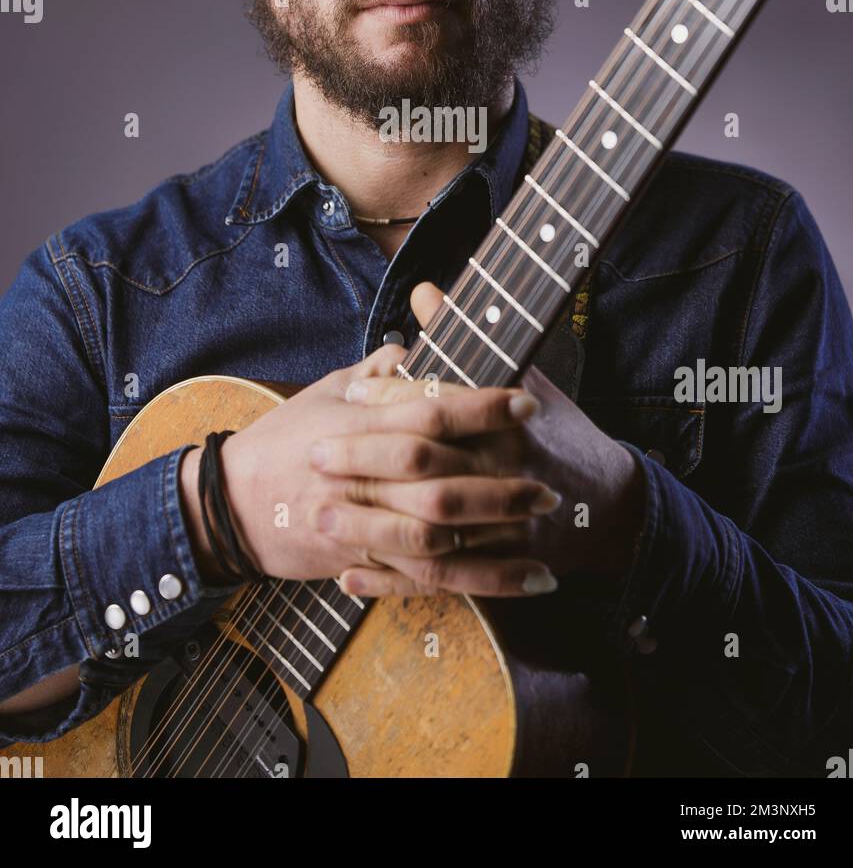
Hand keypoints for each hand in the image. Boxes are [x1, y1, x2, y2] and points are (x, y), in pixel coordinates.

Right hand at [207, 344, 558, 591]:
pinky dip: (476, 585)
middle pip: (437, 484)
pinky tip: (521, 583)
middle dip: (498, 486)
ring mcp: (359, 527)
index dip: (481, 409)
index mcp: (359, 424)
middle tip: (547, 484)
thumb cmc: (286, 437)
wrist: (229, 503)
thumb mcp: (327, 388)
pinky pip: (423, 583)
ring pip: (433, 543)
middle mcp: (361, 478)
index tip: (526, 404)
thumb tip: (423, 342)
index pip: (428, 412)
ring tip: (541, 535)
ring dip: (494, 541)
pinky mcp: (361, 565)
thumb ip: (381, 368)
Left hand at [329, 283, 645, 597]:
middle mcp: (506, 474)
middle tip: (315, 453)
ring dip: (367, 527)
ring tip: (316, 515)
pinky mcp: (496, 569)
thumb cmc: (556, 431)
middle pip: (422, 466)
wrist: (607, 505)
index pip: (437, 406)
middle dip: (362, 460)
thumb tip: (424, 290)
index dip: (390, 397)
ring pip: (424, 530)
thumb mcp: (524, 375)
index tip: (350, 391)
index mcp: (508, 425)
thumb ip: (467, 338)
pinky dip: (390, 582)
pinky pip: (436, 580)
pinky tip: (348, 576)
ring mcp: (503, 529)